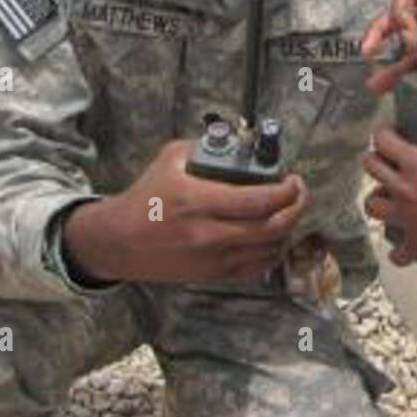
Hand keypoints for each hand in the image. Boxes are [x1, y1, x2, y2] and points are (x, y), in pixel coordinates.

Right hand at [63, 139, 307, 283]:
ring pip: (269, 250)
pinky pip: (256, 268)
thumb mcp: (171, 159)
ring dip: (287, 230)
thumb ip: (206, 146)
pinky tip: (273, 237)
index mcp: (199, 201)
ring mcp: (212, 259)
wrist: (119, 241)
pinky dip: (272, 252)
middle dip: (296, 208)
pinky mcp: (212, 275)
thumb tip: (239, 142)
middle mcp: (209, 234)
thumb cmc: (145, 198)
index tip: (293, 180)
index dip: (287, 191)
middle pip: (273, 228)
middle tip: (298, 194)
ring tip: (288, 213)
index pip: (260, 200)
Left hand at [362, 128, 416, 265]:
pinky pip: (397, 253)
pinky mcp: (415, 244)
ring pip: (371, 205)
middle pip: (370, 166)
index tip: (390, 135)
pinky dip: (400, 251)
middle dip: (376, 161)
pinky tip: (405, 248)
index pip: (383, 140)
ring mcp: (405, 217)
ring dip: (379, 201)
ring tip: (389, 201)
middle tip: (386, 162)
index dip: (384, 135)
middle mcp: (405, 187)